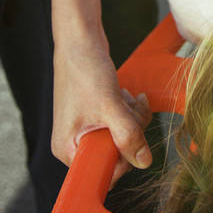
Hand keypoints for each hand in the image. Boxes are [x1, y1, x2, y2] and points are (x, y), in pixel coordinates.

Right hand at [52, 35, 152, 186]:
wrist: (79, 38)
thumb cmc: (84, 70)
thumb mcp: (109, 105)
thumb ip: (127, 135)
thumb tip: (144, 162)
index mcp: (67, 149)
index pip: (100, 175)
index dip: (122, 161)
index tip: (133, 139)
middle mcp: (74, 142)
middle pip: (114, 154)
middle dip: (131, 131)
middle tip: (132, 109)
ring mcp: (85, 127)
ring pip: (121, 136)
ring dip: (132, 117)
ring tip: (127, 97)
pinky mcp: (95, 113)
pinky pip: (119, 121)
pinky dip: (127, 109)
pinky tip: (124, 94)